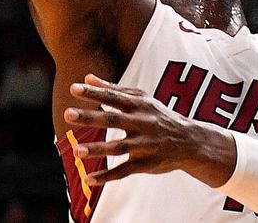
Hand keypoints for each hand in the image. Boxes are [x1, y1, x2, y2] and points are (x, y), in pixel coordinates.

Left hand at [63, 74, 236, 187]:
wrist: (190, 141)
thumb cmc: (159, 116)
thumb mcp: (141, 98)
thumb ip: (113, 89)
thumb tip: (87, 78)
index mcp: (139, 105)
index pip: (113, 97)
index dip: (94, 93)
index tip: (74, 88)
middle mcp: (141, 124)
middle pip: (113, 120)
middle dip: (90, 118)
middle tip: (68, 114)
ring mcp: (144, 145)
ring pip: (118, 148)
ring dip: (98, 150)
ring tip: (77, 151)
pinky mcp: (145, 163)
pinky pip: (124, 170)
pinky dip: (107, 176)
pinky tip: (89, 179)